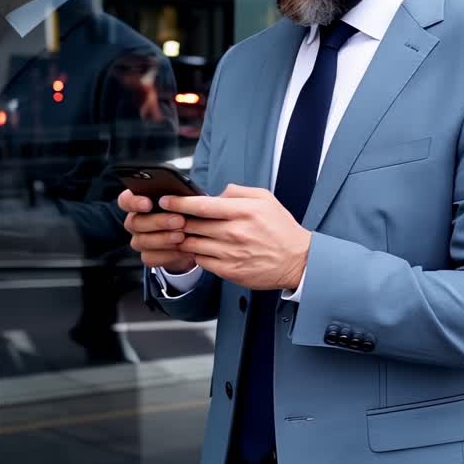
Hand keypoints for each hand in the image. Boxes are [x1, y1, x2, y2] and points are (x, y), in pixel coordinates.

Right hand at [118, 188, 196, 271]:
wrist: (195, 236)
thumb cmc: (187, 211)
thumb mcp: (185, 200)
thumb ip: (178, 196)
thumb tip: (181, 195)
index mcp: (139, 202)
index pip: (126, 200)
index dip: (134, 202)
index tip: (148, 204)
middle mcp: (135, 221)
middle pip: (135, 222)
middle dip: (158, 222)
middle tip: (179, 221)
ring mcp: (139, 240)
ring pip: (142, 241)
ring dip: (164, 239)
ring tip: (182, 236)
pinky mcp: (148, 256)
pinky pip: (151, 258)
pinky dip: (169, 255)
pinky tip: (183, 251)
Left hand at [159, 184, 310, 290]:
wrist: (297, 261)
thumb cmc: (281, 229)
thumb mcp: (265, 199)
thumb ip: (237, 192)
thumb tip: (215, 194)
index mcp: (243, 212)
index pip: (202, 205)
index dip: (179, 202)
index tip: (166, 200)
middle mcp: (235, 233)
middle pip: (193, 225)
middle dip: (176, 220)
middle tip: (168, 216)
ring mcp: (231, 254)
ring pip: (193, 244)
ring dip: (183, 238)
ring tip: (181, 232)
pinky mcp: (229, 271)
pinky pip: (201, 261)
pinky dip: (196, 253)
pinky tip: (199, 248)